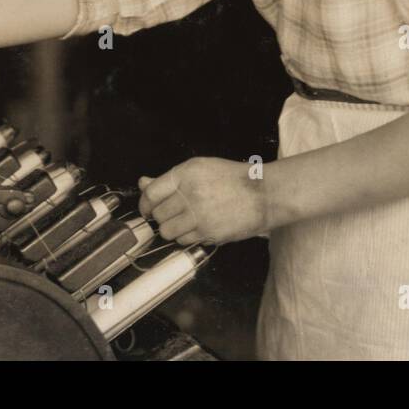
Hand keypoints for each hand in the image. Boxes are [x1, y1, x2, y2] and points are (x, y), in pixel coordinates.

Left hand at [137, 157, 266, 245]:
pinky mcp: (207, 233)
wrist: (264, 194)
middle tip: (173, 213)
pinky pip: (183, 240)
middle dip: (161, 216)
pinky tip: (198, 227)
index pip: (151, 192)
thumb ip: (170, 179)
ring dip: (172, 228)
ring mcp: (198, 215)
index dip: (145, 203)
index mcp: (187, 173)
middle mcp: (190, 193)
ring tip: (185, 222)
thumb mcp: (201, 168)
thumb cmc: (235, 179)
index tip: (147, 208)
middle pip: (157, 214)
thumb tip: (143, 183)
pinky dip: (186, 237)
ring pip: (167, 230)